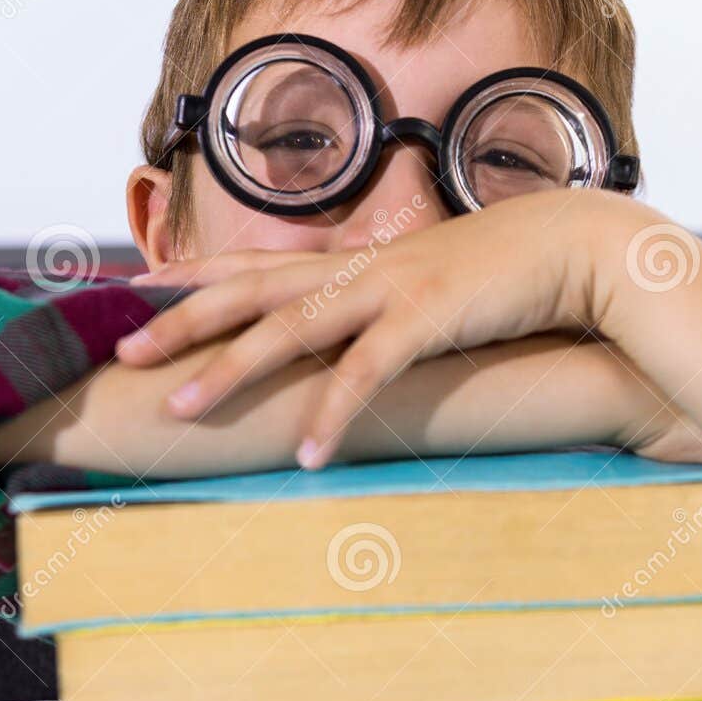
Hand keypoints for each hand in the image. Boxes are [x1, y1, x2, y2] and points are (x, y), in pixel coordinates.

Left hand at [117, 190, 639, 465]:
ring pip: (291, 328)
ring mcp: (391, 289)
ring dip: (232, 371)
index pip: (258, 263)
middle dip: (184, 323)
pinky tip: (307, 454)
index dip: (195, 276)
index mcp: (357, 260)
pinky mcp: (429, 318)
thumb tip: (362, 334)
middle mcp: (360, 268)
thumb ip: (388, 304)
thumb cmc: (506, 271)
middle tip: (126, 354)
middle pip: (251, 291)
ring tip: (184, 411)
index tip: (137, 289)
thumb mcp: (432, 283)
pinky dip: (334, 413)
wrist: (576, 246)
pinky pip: (368, 373)